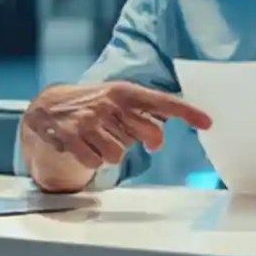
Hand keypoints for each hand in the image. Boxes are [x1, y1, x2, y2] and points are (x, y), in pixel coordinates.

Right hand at [23, 82, 211, 169]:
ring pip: (119, 154)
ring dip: (111, 152)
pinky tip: (83, 146)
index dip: (187, 112)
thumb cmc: (94, 106)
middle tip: (129, 135)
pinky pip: (95, 163)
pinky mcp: (70, 136)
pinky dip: (92, 160)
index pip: (162, 102)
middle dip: (146, 140)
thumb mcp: (119, 102)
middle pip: (149, 134)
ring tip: (98, 139)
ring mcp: (88, 120)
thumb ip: (143, 115)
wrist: (48, 107)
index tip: (208, 122)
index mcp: (124, 92)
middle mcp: (109, 103)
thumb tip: (164, 131)